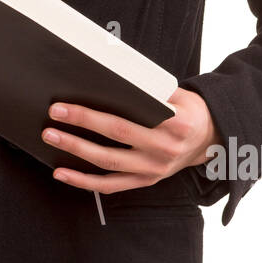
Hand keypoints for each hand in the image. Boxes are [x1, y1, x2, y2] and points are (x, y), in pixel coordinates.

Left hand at [41, 87, 219, 195]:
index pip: (125, 119)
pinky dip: (83, 181)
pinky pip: (110, 185)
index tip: (66, 105)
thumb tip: (113, 77)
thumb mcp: (179, 94)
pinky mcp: (146, 181)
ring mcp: (154, 169)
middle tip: (53, 117)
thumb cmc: (189, 111)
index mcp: (173, 124)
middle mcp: (163, 149)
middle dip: (78, 128)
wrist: (210, 140)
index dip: (92, 115)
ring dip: (76, 152)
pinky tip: (62, 173)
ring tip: (51, 138)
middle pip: (113, 139)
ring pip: (107, 164)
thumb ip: (151, 88)